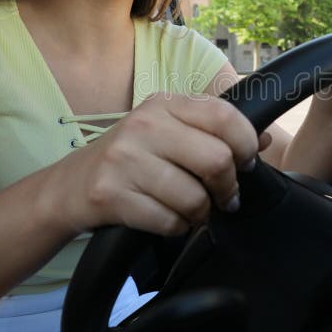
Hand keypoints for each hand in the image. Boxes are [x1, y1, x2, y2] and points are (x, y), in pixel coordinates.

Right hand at [43, 94, 263, 236]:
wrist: (68, 187)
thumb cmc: (129, 159)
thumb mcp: (168, 132)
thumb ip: (213, 131)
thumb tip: (263, 139)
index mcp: (164, 104)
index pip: (225, 116)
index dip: (246, 144)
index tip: (246, 163)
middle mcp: (144, 125)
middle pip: (217, 159)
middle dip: (229, 187)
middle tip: (226, 197)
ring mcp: (124, 159)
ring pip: (195, 197)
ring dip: (201, 213)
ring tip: (193, 210)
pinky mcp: (110, 194)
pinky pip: (169, 221)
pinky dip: (177, 227)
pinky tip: (168, 219)